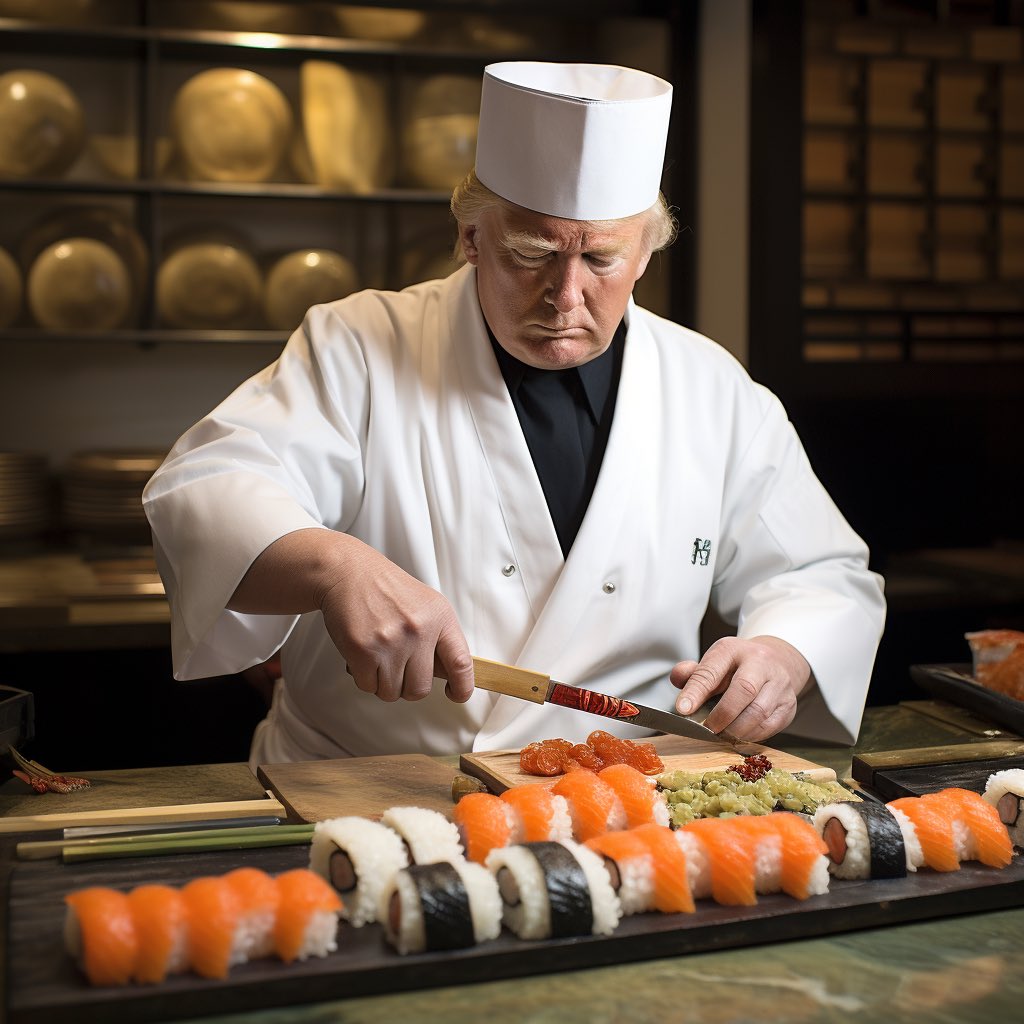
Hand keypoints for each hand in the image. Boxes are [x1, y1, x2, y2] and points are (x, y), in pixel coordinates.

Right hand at [316, 542, 474, 704]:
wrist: (349, 573)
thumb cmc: (386, 590)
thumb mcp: (426, 605)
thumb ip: (438, 638)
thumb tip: (447, 676)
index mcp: (439, 617)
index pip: (461, 663)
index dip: (462, 687)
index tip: (455, 694)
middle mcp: (418, 630)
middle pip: (420, 689)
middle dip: (408, 687)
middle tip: (399, 669)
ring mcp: (391, 642)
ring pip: (392, 692)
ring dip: (384, 683)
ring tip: (380, 657)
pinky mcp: (363, 650)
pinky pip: (368, 686)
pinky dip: (364, 678)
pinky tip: (364, 656)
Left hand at [670, 636, 810, 741]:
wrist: (775, 663)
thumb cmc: (738, 666)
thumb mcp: (714, 662)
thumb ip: (693, 673)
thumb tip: (677, 679)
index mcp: (733, 650)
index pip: (712, 670)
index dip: (695, 691)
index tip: (683, 709)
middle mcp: (761, 663)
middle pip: (744, 690)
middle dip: (722, 715)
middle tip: (708, 728)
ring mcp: (779, 684)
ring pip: (759, 712)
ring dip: (736, 729)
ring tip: (723, 733)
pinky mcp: (788, 705)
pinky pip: (770, 726)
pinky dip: (751, 735)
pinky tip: (739, 734)